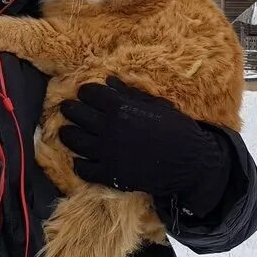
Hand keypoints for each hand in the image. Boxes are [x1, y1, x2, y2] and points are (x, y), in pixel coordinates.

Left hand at [59, 77, 230, 214]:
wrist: (191, 162)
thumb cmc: (176, 128)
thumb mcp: (155, 104)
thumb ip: (129, 93)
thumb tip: (109, 81)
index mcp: (120, 107)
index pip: (90, 94)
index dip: (86, 92)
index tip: (84, 93)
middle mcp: (109, 128)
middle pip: (77, 114)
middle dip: (70, 109)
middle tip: (67, 108)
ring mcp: (107, 153)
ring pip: (75, 141)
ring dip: (68, 134)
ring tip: (66, 132)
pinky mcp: (110, 175)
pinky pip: (84, 169)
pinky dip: (79, 164)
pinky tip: (79, 160)